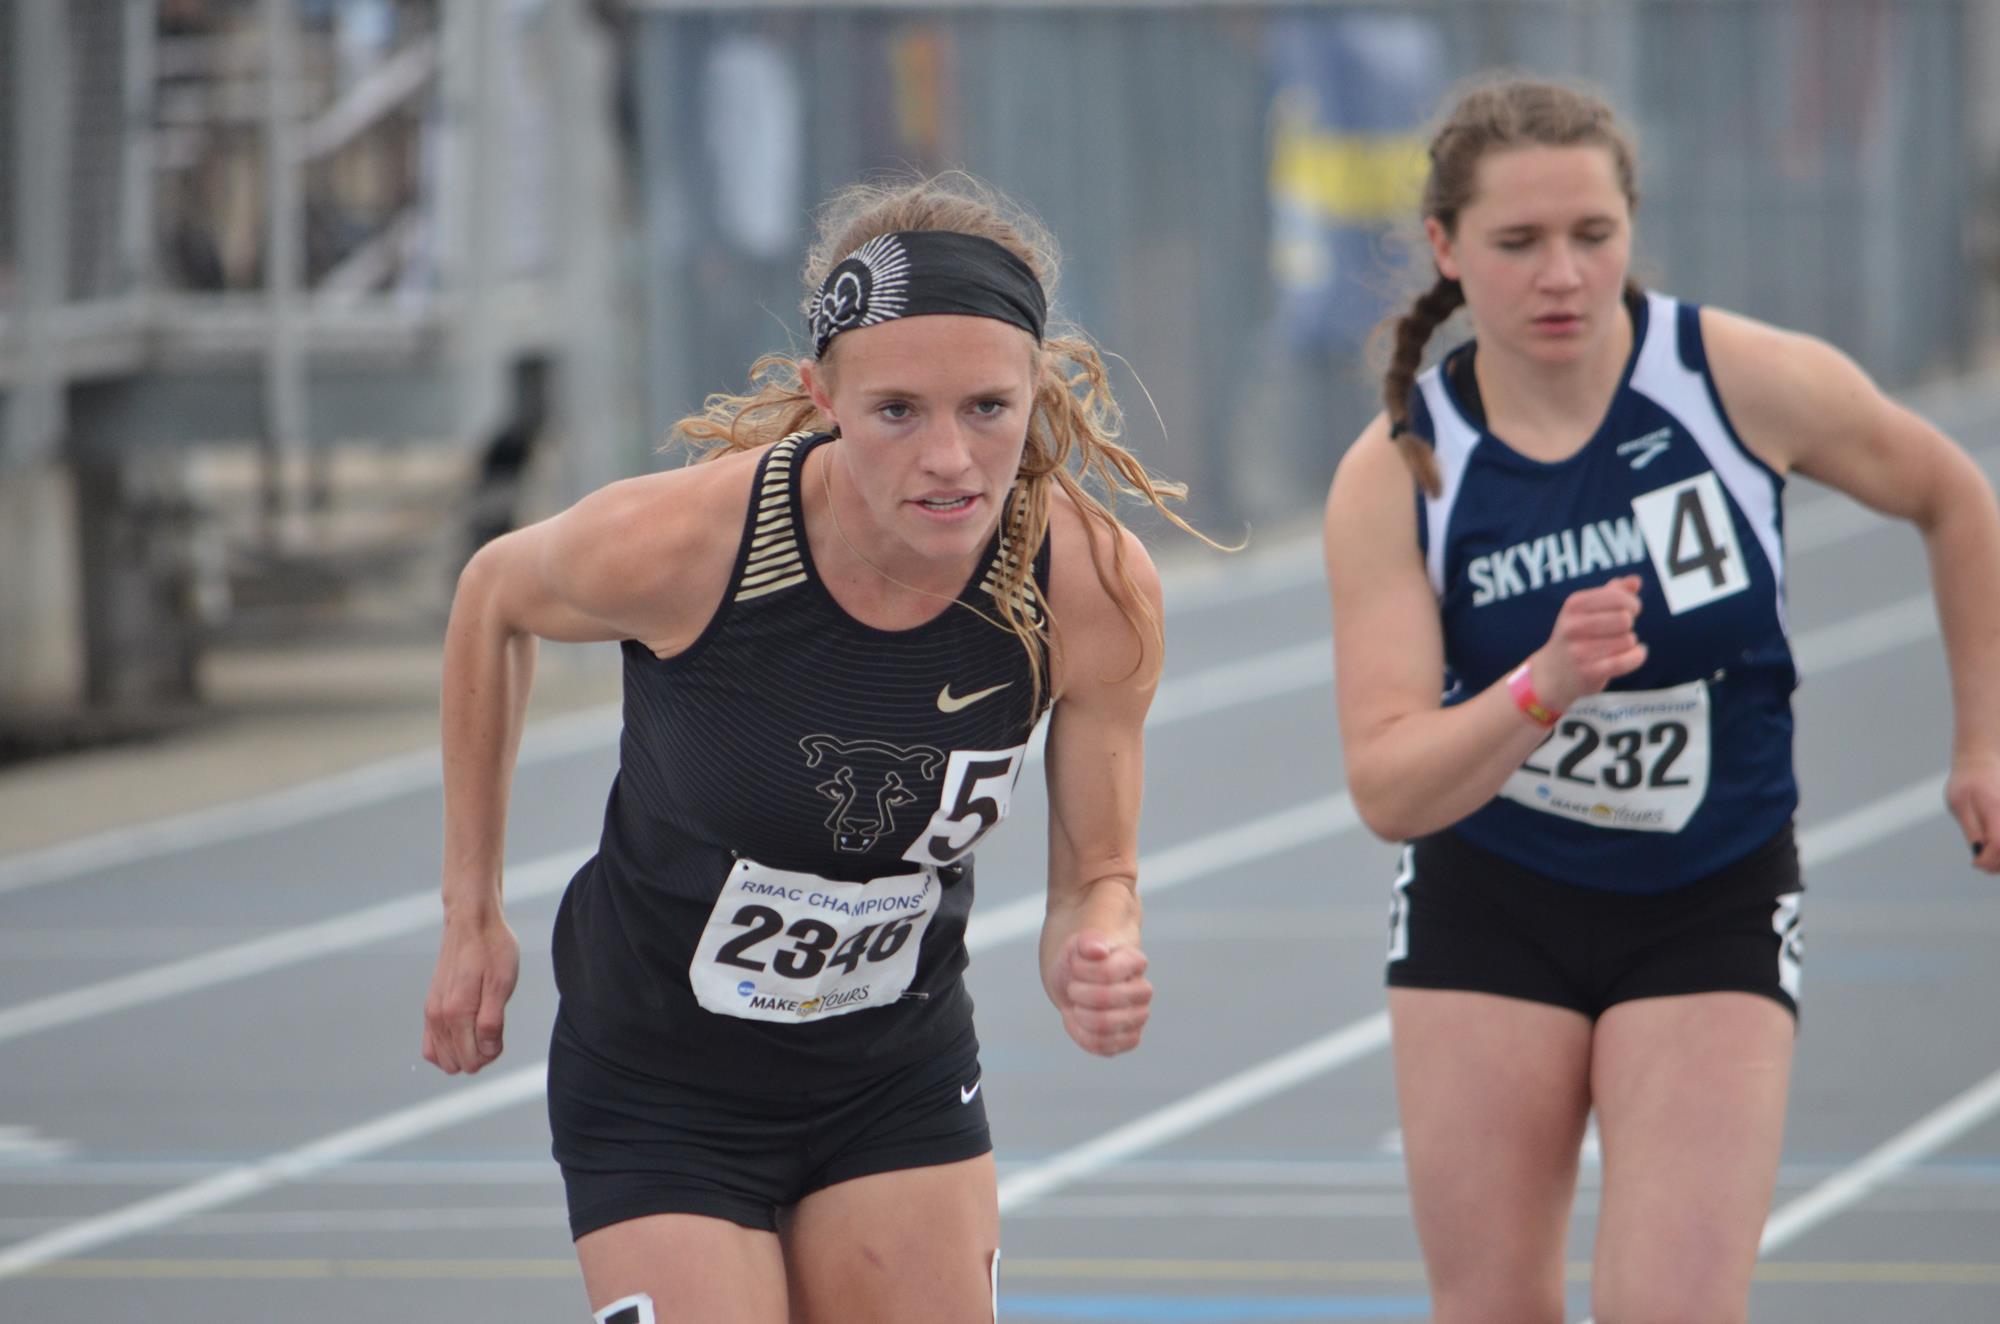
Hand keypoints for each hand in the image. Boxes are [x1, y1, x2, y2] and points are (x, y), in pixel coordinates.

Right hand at [422, 913, 519, 1074]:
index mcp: (457, 1012)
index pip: (473, 1059)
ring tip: (482, 1031)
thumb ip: (492, 1021)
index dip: (493, 1053)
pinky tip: (465, 1034)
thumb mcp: (502, 983)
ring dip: (464, 1053)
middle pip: (458, 1063)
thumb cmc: (491, 949)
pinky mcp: (430, 1007)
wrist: (472, 924)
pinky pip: (431, 1045)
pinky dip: (448, 1048)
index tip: (502, 1034)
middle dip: (480, 1056)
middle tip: (495, 1032)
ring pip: (443, 1058)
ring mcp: (431, 1013)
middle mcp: (438, 1016)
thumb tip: (486, 1049)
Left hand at [1048, 930, 1152, 1056]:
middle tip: (1073, 988)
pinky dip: (1084, 1036)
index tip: (1075, 965)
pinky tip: (1079, 1022)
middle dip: (1079, 994)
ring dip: (1081, 1017)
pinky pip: (1106, 1047)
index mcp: (1135, 961)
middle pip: (1108, 999)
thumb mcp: (1077, 944)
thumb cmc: (1080, 959)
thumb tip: (1098, 949)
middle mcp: (1143, 990)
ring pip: (1107, 1027)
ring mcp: (1138, 1016)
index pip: (1107, 972)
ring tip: (1077, 1006)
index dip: (1081, 971)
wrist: (1076, 979)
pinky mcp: (1128, 1038)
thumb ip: (1088, 941)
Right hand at [1530, 575, 1647, 711]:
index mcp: (1574, 605)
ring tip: (1614, 646)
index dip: (1632, 603)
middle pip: (1625, 619)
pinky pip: (1627, 660)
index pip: (1618, 597)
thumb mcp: (1586, 609)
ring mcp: (1580, 651)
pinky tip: (1636, 654)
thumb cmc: (1575, 636)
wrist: (1551, 673)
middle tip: (1617, 631)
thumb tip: (1636, 580)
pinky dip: (1637, 656)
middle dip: (1627, 625)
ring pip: (1628, 640)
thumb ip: (1612, 592)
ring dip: (1628, 643)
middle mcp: (1573, 626)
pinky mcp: (1589, 672)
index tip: (1628, 610)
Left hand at [1946, 752, 1999, 872]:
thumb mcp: (1959, 804)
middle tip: (1981, 864)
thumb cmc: (1967, 783)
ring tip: (1988, 858)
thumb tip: (1979, 854)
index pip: (1998, 843)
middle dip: (1997, 863)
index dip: (1988, 860)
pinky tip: (1995, 851)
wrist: (1982, 761)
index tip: (1975, 863)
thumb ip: (1972, 829)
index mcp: (1994, 808)